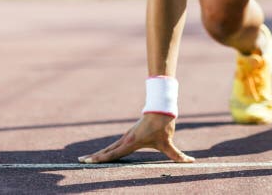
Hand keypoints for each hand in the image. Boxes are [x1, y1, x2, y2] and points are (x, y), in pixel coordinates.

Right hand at [78, 113, 194, 163]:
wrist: (160, 109)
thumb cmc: (163, 126)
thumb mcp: (168, 143)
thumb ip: (177, 155)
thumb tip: (190, 162)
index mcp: (131, 142)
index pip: (113, 153)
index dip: (101, 158)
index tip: (88, 162)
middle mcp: (126, 139)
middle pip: (107, 150)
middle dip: (94, 157)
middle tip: (80, 162)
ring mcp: (126, 137)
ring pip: (109, 147)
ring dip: (98, 153)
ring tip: (86, 159)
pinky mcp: (128, 136)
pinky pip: (114, 145)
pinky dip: (106, 150)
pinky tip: (102, 154)